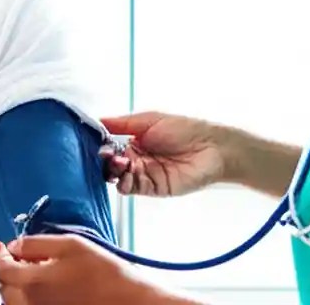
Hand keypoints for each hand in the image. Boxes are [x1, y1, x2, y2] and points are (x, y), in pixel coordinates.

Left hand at [0, 235, 167, 304]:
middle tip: (13, 255)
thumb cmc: (104, 272)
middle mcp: (31, 303)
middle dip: (5, 269)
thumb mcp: (71, 245)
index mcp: (33, 282)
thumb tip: (15, 245)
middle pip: (4, 287)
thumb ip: (37, 243)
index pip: (3, 268)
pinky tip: (38, 286)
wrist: (126, 301)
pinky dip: (24, 297)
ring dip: (13, 284)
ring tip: (26, 269)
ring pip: (13, 301)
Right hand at [99, 112, 230, 196]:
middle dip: (108, 161)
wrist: (211, 147)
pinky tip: (127, 174)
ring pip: (120, 178)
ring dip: (116, 172)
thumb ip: (123, 123)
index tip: (98, 144)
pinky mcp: (154, 188)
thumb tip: (98, 120)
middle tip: (108, 156)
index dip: (103, 147)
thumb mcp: (150, 120)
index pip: (112, 147)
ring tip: (122, 163)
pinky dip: (126, 183)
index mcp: (136, 141)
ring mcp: (145, 175)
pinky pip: (133, 188)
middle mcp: (138, 159)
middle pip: (113, 165)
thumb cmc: (185, 129)